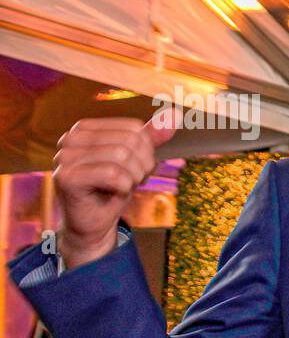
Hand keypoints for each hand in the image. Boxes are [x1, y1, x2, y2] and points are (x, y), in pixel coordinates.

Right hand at [52, 114, 176, 268]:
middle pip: (130, 141)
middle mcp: (71, 138)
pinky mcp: (67, 177)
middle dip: (142, 166)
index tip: (138, 168)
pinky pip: (113, 174)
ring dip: (134, 178)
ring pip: (122, 156)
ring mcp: (65, 157)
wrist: (93, 222)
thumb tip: (174, 115)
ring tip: (123, 187)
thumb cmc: (112, 189)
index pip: (134, 128)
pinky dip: (124, 186)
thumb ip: (150, 138)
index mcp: (85, 128)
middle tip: (132, 181)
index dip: (147, 151)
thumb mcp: (135, 160)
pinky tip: (114, 193)